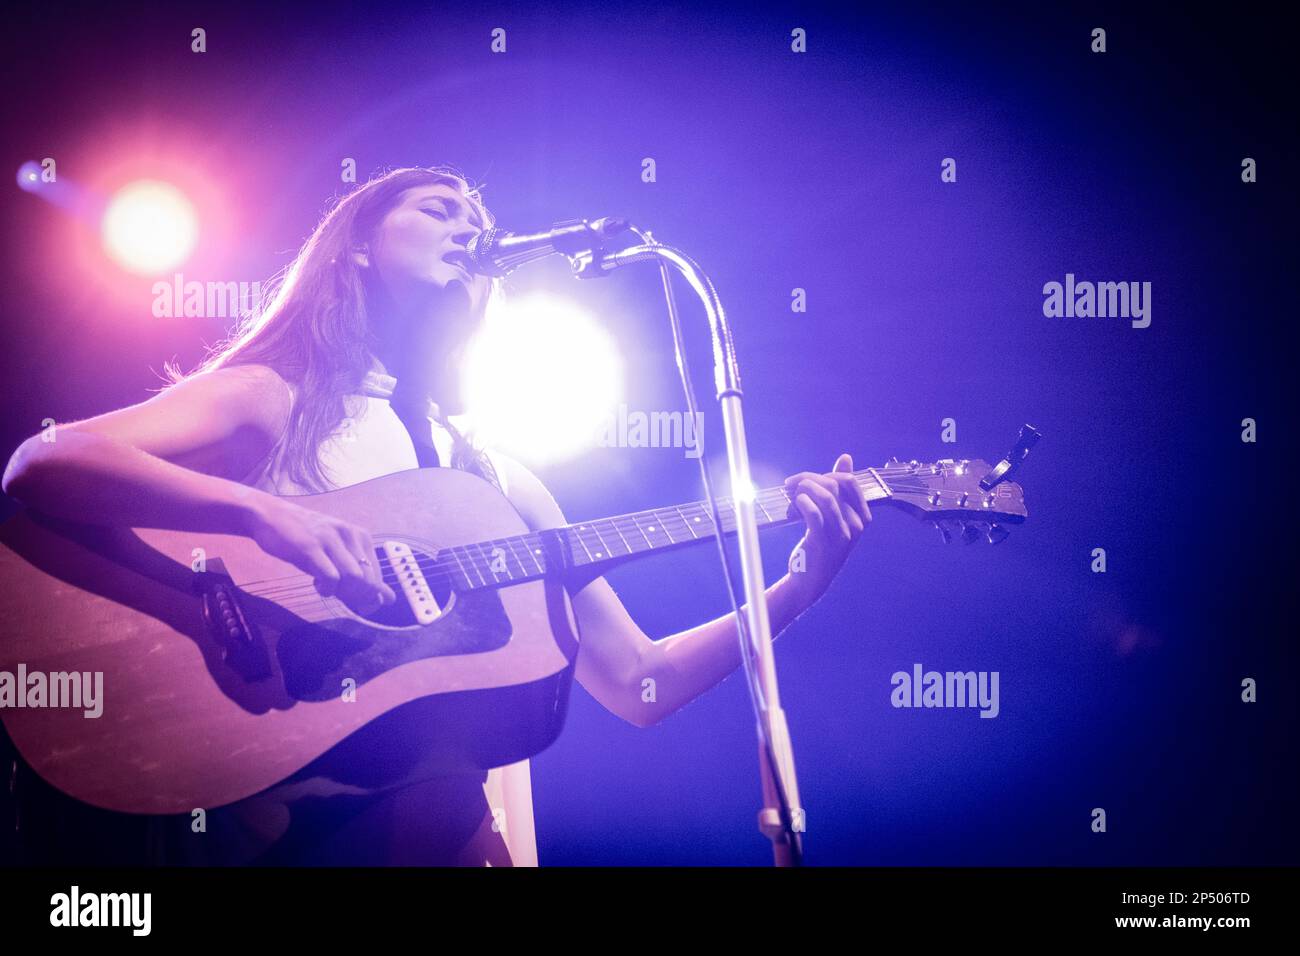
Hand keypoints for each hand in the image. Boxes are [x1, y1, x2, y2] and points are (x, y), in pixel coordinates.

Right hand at [245, 494, 396, 612]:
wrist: (271, 515)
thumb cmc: (305, 538)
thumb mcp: (336, 553)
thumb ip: (360, 574)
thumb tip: (387, 599)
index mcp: (360, 536)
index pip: (377, 573)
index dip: (372, 594)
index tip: (360, 602)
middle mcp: (349, 534)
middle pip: (368, 578)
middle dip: (358, 596)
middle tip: (342, 597)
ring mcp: (330, 539)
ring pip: (354, 576)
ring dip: (343, 592)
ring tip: (329, 589)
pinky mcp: (310, 547)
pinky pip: (330, 575)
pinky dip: (327, 588)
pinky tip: (319, 586)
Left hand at [781, 453, 870, 606]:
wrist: (810, 580)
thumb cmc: (822, 544)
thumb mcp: (835, 516)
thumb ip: (840, 488)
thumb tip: (846, 457)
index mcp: (862, 516)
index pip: (849, 481)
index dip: (825, 475)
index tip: (806, 482)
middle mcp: (856, 525)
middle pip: (833, 486)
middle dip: (808, 479)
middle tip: (790, 485)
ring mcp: (841, 534)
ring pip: (825, 496)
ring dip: (802, 490)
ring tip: (790, 496)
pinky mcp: (822, 542)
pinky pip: (813, 513)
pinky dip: (800, 504)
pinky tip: (792, 508)